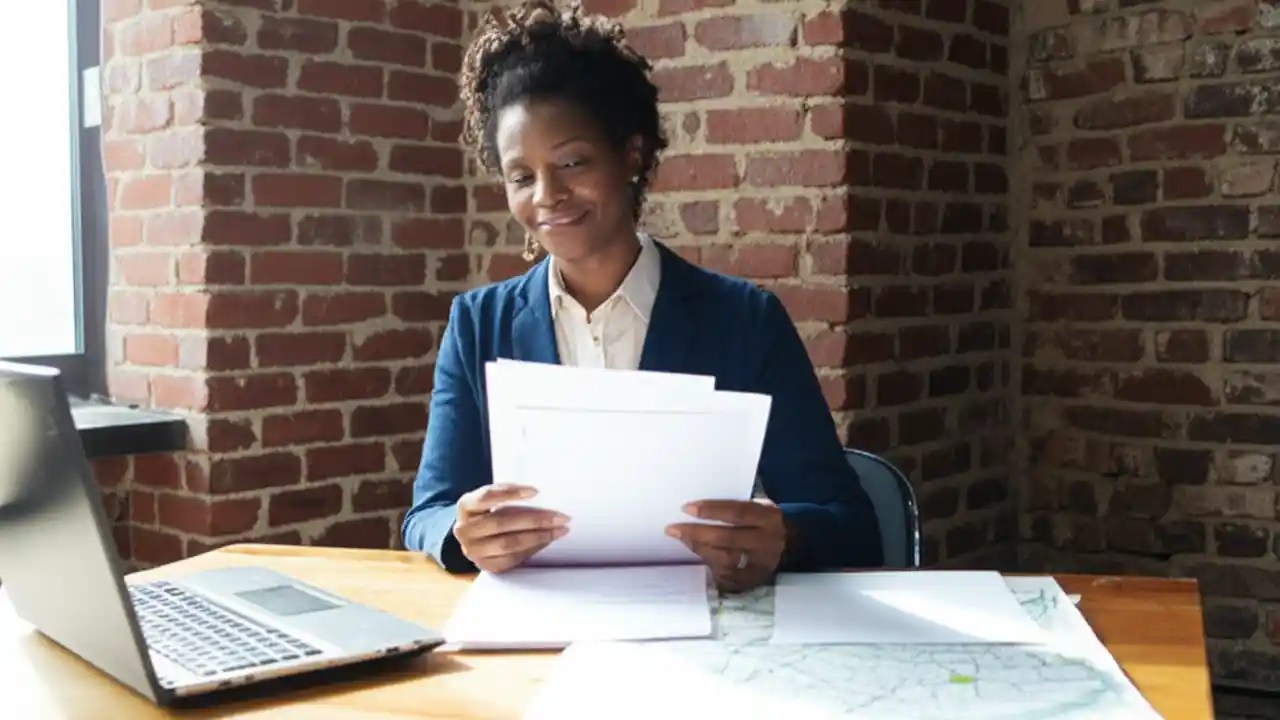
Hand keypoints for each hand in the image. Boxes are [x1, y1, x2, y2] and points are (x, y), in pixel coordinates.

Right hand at [453, 484, 568, 572]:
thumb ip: (510, 498)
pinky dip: (532, 549)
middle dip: (534, 519)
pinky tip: (547, 540)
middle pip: (501, 522)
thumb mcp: (492, 501)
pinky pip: (512, 558)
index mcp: (465, 506)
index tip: (535, 491)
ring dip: (538, 536)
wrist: (474, 538)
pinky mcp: (485, 565)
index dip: (511, 493)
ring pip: (508, 543)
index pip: (487, 496)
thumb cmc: (489, 513)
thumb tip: (544, 499)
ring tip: (560, 530)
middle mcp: (464, 529)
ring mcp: (473, 550)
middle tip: (560, 516)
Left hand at [666, 499, 785, 592]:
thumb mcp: (758, 506)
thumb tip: (697, 506)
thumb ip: (735, 506)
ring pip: (725, 559)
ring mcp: (761, 564)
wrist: (790, 545)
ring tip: (681, 537)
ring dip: (698, 548)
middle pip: (728, 538)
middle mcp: (767, 541)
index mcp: (769, 517)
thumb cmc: (763, 520)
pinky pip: (725, 574)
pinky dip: (707, 561)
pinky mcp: (753, 580)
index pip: (737, 512)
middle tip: (673, 528)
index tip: (686, 508)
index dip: (711, 510)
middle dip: (697, 533)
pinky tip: (696, 550)